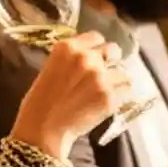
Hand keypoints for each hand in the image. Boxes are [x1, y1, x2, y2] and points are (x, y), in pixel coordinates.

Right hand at [10, 30, 133, 157]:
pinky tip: (108, 103)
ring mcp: (100, 77)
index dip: (97, 48)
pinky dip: (121, 96)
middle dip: (111, 61)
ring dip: (116, 82)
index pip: (96, 37)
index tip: (96, 58)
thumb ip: (71, 60)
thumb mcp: (50, 69)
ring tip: (105, 94)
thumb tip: (92, 59)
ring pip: (123, 73)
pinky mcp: (110, 96)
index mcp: (67, 48)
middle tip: (104, 75)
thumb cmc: (40, 103)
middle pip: (113, 50)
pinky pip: (127, 90)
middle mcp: (86, 58)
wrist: (43, 129)